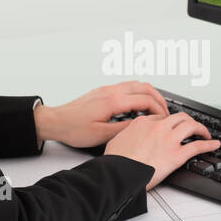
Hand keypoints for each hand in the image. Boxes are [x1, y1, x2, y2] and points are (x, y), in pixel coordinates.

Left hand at [34, 81, 171, 149]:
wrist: (55, 121)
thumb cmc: (73, 128)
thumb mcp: (102, 135)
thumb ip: (125, 129)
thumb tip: (143, 126)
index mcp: (113, 101)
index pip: (145, 100)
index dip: (159, 110)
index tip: (164, 119)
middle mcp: (111, 91)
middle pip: (145, 87)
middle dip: (159, 99)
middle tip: (165, 112)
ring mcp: (107, 89)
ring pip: (136, 84)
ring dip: (149, 94)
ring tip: (155, 108)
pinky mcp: (103, 91)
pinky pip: (127, 87)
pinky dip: (138, 94)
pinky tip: (138, 106)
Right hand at [104, 112, 220, 189]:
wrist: (119, 174)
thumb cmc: (115, 162)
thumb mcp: (116, 140)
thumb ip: (126, 134)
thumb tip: (128, 137)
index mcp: (142, 123)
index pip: (160, 117)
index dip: (168, 121)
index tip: (172, 126)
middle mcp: (157, 128)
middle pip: (179, 117)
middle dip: (188, 120)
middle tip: (192, 126)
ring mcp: (168, 140)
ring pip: (190, 126)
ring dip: (200, 128)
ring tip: (204, 132)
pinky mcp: (176, 155)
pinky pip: (197, 146)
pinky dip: (208, 144)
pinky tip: (214, 144)